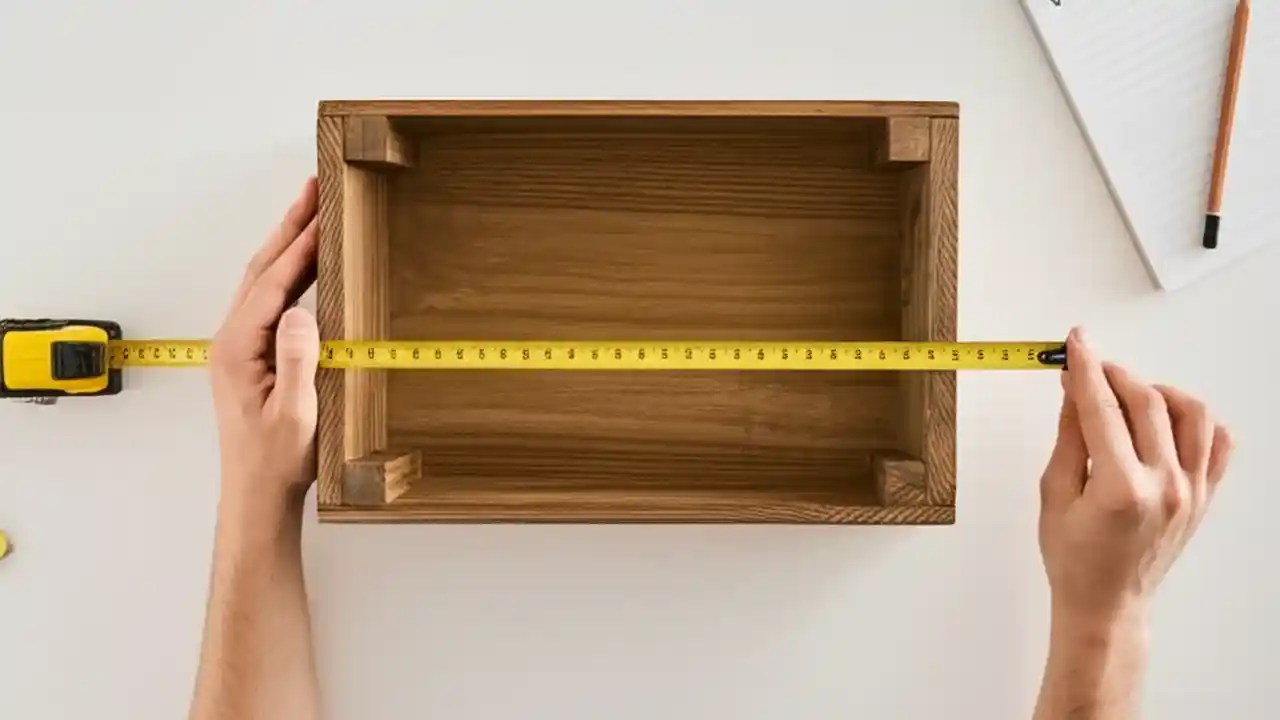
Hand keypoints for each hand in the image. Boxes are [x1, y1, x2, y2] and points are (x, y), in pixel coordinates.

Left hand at [210, 177, 320, 517]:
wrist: (257, 495)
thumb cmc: (278, 462)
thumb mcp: (296, 415)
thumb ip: (297, 362)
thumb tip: (300, 311)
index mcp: (238, 350)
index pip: (272, 284)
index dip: (299, 246)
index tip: (323, 212)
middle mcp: (230, 341)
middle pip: (261, 270)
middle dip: (289, 226)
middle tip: (313, 188)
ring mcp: (237, 347)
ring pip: (262, 281)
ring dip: (287, 244)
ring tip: (312, 212)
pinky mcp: (249, 356)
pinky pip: (268, 299)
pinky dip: (288, 272)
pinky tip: (306, 265)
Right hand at [1039, 327, 1233, 628]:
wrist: (1107, 602)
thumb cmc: (1074, 558)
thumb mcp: (1054, 491)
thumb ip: (1069, 435)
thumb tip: (1074, 388)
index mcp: (1120, 488)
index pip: (1101, 408)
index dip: (1085, 368)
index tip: (1075, 343)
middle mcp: (1165, 486)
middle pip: (1146, 402)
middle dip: (1114, 374)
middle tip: (1089, 366)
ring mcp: (1191, 491)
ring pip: (1191, 413)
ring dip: (1158, 391)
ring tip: (1129, 394)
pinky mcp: (1204, 496)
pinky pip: (1218, 442)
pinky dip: (1194, 420)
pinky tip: (1165, 419)